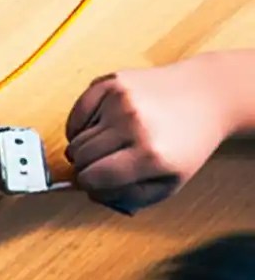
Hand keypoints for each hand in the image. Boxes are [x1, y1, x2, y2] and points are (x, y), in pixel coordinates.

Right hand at [65, 52, 254, 211]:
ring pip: (75, 137)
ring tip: (104, 145)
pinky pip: (76, 113)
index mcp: (150, 155)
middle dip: (85, 166)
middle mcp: (132, 125)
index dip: (89, 185)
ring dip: (83, 147)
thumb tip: (91, 192)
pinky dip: (79, 125)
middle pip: (81, 157)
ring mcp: (119, 101)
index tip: (93, 183)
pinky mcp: (110, 83)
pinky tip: (97, 128)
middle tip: (98, 164)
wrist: (205, 96)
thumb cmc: (187, 142)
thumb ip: (130, 196)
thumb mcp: (170, 182)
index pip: (93, 178)